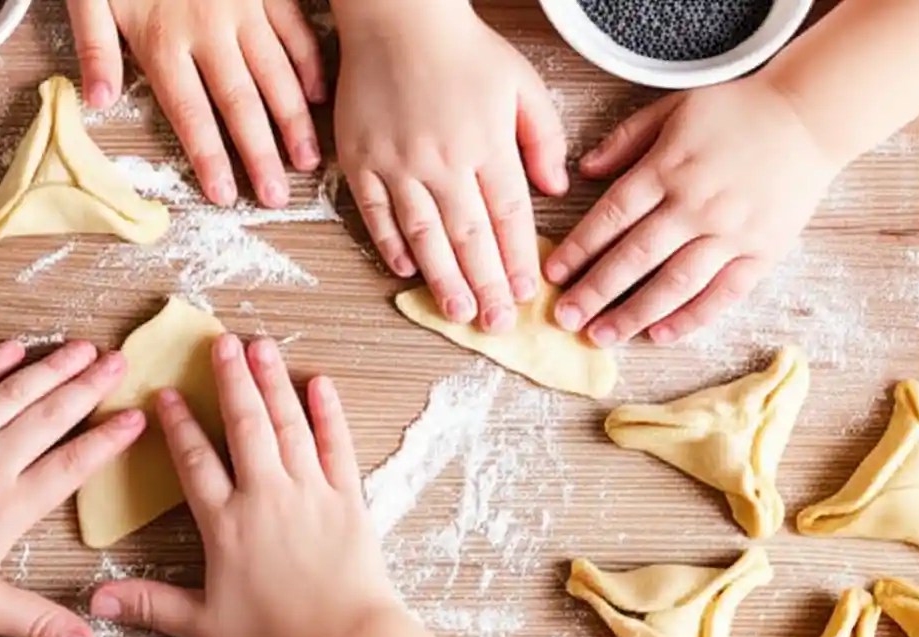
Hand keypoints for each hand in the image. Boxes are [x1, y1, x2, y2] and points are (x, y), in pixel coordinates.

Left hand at [0, 340, 145, 636]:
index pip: (72, 464)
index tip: (137, 417)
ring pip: (13, 394)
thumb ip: (39, 623)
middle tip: (120, 361)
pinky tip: (13, 349)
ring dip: (51, 367)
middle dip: (90, 386)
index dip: (109, 439)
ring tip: (82, 347)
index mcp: (9, 507)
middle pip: (50, 416)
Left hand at [66, 0, 325, 207]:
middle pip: (240, 104)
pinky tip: (319, 96)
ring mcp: (243, 6)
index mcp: (162, 39)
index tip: (226, 194)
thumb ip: (95, 47)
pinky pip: (293, 29)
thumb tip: (98, 101)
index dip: (210, 157)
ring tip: (309, 160)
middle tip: (277, 197)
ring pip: (275, 73)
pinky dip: (309, 64)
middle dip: (260, 155)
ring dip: (293, 120)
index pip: (191, 113)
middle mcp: (208, 30)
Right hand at [89, 334, 400, 636]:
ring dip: (272, 382)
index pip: (194, 461)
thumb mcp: (203, 625)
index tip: (168, 394)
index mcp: (226, 524)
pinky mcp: (348, 498)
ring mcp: (310, 492)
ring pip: (288, 424)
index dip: (178, 424)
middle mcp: (266, 496)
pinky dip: (328, 412)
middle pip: (244, 425)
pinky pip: (337, 445)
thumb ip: (149, 603)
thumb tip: (94, 601)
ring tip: (260, 346)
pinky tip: (319, 383)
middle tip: (220, 342)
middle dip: (230, 380)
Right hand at [334, 0, 567, 332]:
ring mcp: (397, 164)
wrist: (398, 20)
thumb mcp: (523, 84)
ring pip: (423, 236)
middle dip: (486, 286)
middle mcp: (443, 161)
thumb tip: (557, 189)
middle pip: (469, 238)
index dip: (517, 261)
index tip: (525, 293)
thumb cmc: (463, 49)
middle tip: (496, 324)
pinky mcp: (360, 162)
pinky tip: (407, 271)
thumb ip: (544, 139)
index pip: (508, 218)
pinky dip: (391, 246)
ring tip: (458, 313)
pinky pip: (376, 215)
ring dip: (443, 280)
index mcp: (487, 144)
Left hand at [544, 77, 840, 345]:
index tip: (553, 273)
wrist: (811, 114)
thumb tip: (583, 170)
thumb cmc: (736, 109)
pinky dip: (691, 317)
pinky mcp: (763, 251)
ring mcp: (732, 231)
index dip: (579, 248)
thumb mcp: (673, 107)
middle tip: (564, 317)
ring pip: (675, 283)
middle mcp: (697, 204)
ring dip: (634, 314)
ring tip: (601, 336)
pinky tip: (659, 335)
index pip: (612, 215)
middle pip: (636, 256)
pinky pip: (723, 293)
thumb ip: (625, 139)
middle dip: (595, 291)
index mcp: (669, 167)